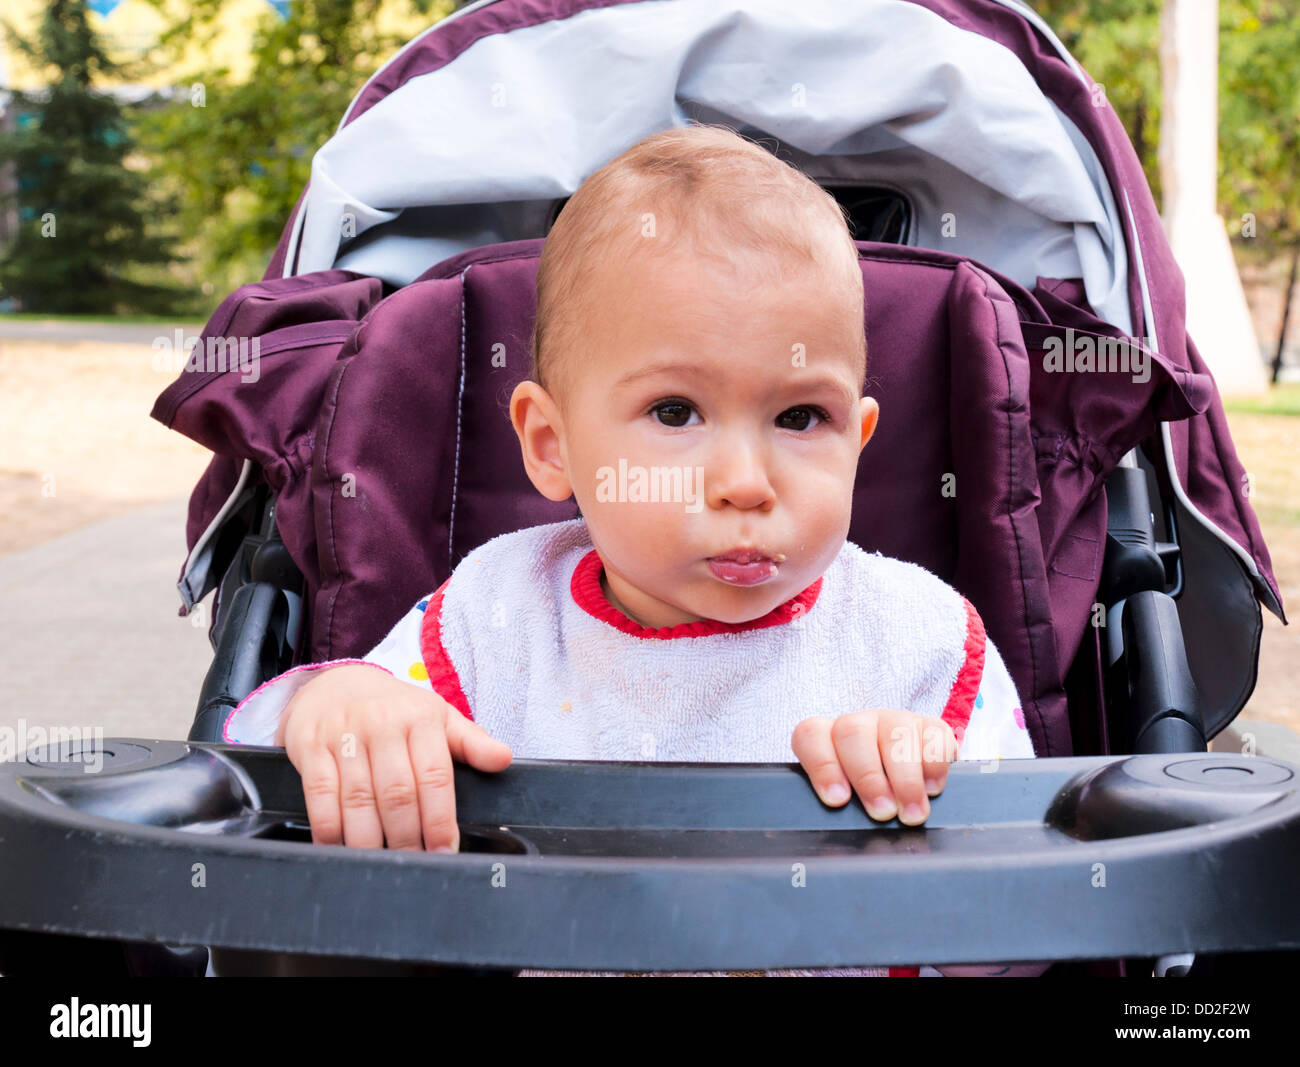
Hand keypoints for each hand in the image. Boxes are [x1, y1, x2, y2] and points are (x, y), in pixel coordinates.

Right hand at [276, 663, 512, 850]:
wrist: (333, 684)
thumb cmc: (394, 710)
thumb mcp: (437, 717)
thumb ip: (471, 742)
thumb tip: (503, 760)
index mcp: (421, 717)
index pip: (436, 777)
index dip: (440, 821)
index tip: (445, 852)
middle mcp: (382, 723)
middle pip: (398, 794)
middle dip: (407, 838)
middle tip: (414, 865)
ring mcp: (344, 735)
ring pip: (359, 799)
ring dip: (369, 841)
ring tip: (380, 864)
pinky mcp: (310, 747)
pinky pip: (320, 797)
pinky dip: (329, 830)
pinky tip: (340, 849)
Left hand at [791, 709, 956, 825]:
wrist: (914, 782)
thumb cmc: (871, 798)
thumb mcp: (851, 803)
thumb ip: (840, 811)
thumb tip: (842, 841)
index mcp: (828, 737)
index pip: (811, 735)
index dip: (822, 766)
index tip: (837, 800)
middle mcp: (860, 724)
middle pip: (853, 733)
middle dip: (868, 777)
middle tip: (882, 812)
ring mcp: (895, 721)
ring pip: (896, 732)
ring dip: (905, 778)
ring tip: (911, 813)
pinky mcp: (930, 726)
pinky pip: (933, 736)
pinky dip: (934, 766)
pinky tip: (932, 790)